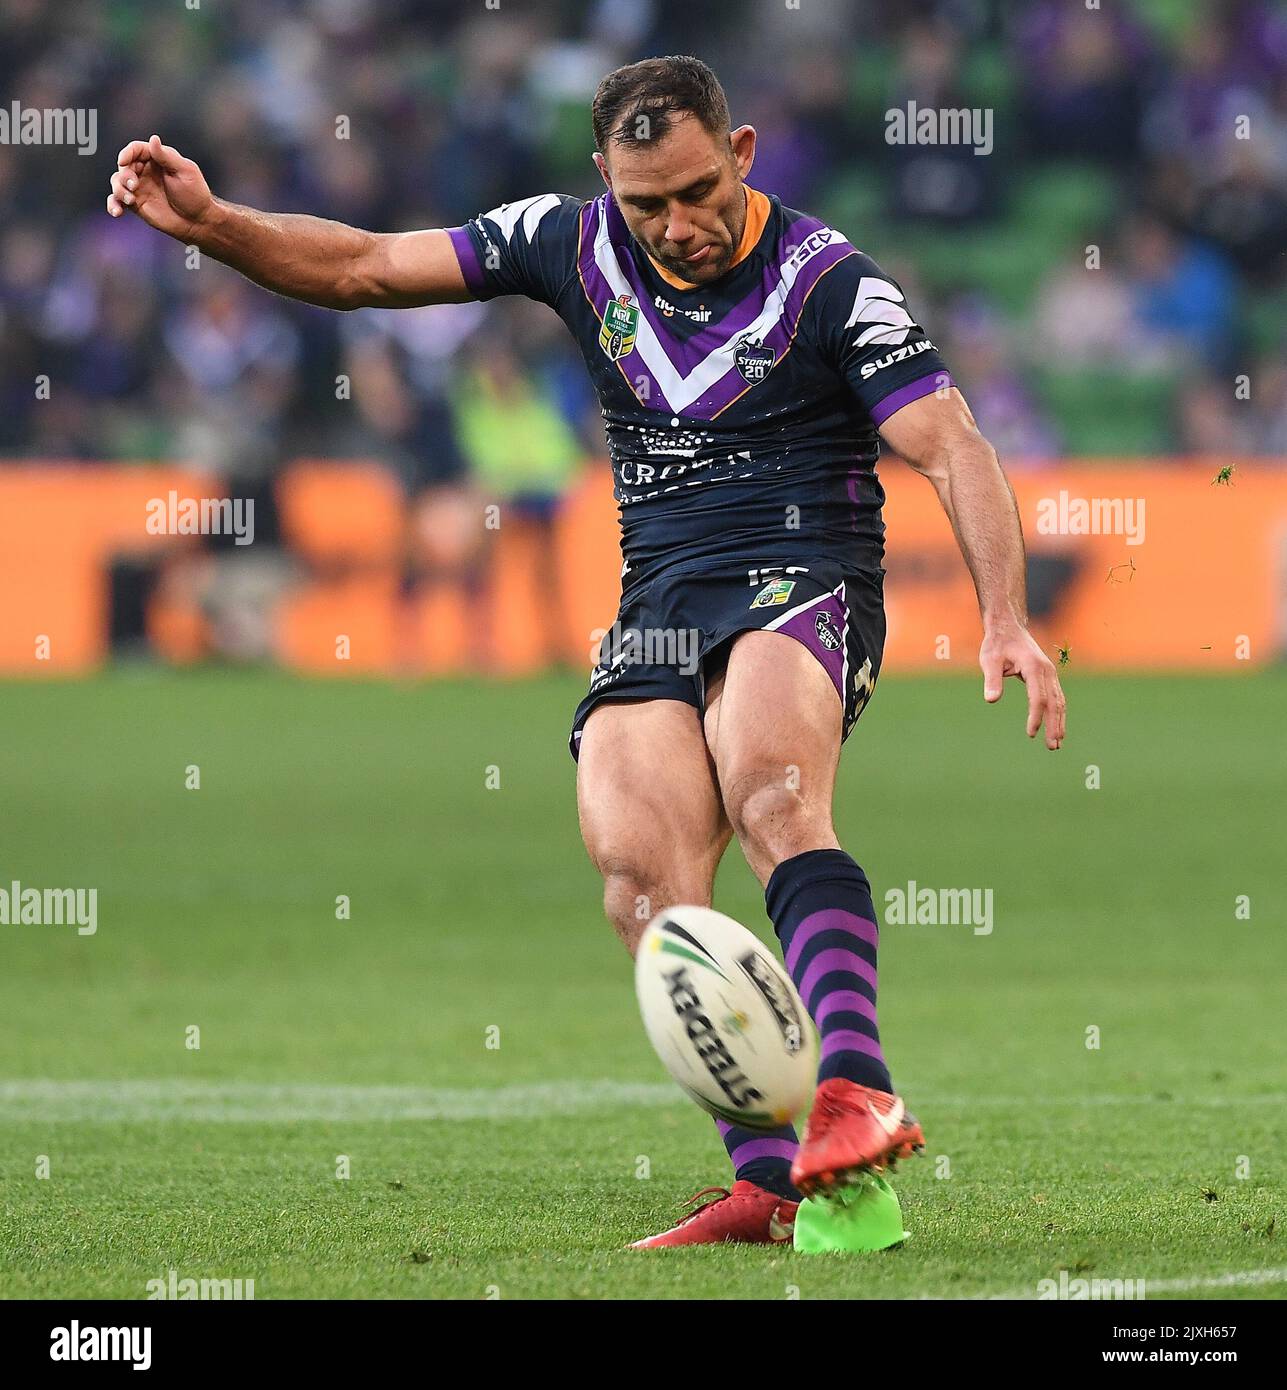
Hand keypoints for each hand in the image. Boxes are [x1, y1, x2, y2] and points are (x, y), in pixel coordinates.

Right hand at [107, 135, 213, 240]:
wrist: (198, 221)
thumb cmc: (196, 195)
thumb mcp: (185, 172)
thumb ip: (166, 156)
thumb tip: (153, 138)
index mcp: (156, 159)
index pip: (136, 149)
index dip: (127, 153)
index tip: (123, 161)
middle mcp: (145, 171)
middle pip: (124, 165)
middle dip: (124, 174)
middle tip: (133, 185)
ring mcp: (139, 187)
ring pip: (117, 182)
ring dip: (118, 189)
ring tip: (130, 200)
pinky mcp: (135, 203)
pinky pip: (117, 200)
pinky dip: (113, 204)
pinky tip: (117, 212)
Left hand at [980, 624, 1065, 749]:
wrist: (1008, 628)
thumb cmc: (996, 644)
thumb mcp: (989, 660)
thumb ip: (991, 679)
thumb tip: (991, 700)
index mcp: (1033, 667)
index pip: (1037, 697)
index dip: (1035, 717)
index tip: (1030, 734)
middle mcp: (1047, 671)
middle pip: (1054, 702)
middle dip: (1054, 725)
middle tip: (1052, 747)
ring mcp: (1050, 673)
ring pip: (1059, 701)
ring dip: (1059, 722)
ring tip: (1056, 744)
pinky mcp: (1049, 676)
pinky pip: (1057, 697)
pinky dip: (1058, 713)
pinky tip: (1056, 728)